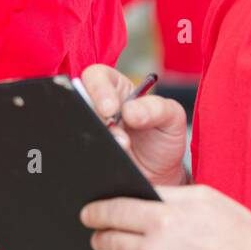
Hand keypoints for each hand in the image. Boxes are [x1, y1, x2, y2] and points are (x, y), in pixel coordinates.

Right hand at [79, 64, 187, 185]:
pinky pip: (82, 149)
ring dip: (100, 139)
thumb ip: (157, 108)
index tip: (110, 110)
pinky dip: (97, 153)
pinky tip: (116, 157)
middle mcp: (97, 106)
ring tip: (125, 149)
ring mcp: (91, 129)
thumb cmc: (163, 138)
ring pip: (79, 126)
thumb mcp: (172, 118)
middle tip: (118, 136)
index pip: (96, 76)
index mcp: (116, 87)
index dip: (99, 89)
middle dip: (96, 118)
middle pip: (78, 101)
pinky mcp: (89, 149)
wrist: (159, 173)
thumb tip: (130, 110)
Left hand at [81, 184, 250, 249]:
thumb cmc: (238, 234)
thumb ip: (163, 195)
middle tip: (103, 234)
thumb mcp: (201, 198)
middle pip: (109, 243)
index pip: (111, 213)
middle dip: (102, 236)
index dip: (95, 213)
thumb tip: (135, 193)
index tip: (88, 215)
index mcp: (162, 220)